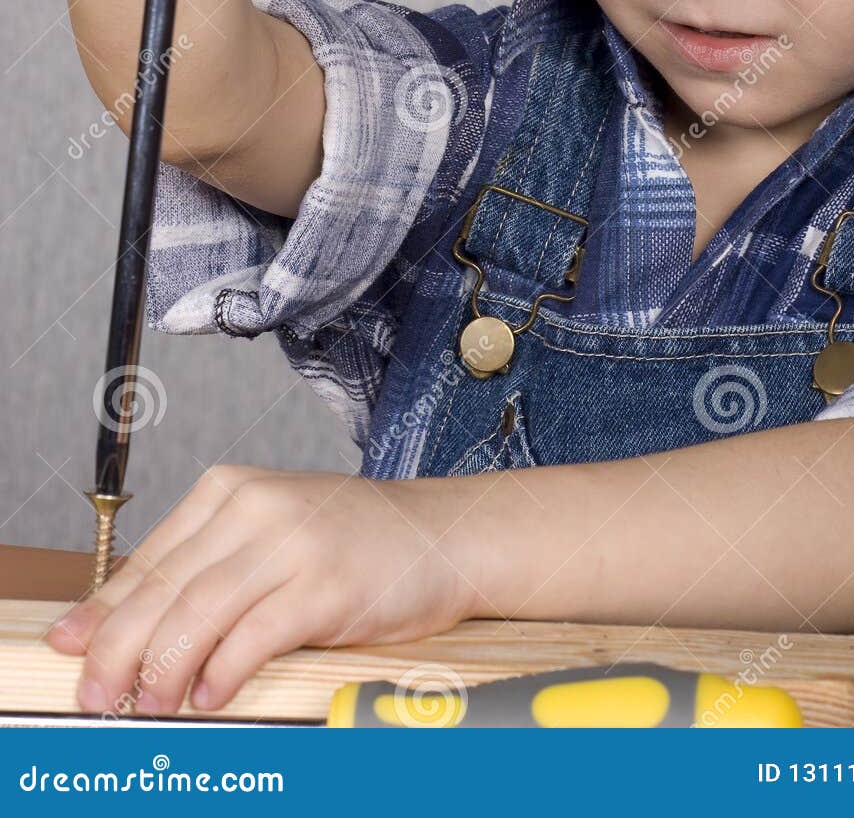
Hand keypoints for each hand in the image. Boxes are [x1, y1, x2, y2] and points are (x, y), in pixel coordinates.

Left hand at [45, 464, 478, 717]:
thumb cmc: (352, 541)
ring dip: (164, 670)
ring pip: (198, 613)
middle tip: (97, 695)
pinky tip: (210, 694)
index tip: (71, 654)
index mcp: (231, 488)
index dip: (102, 615)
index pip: (148, 559)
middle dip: (118, 650)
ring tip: (150, 704)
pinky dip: (223, 672)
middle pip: (163, 588)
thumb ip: (198, 570)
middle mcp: (255, 506)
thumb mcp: (267, 536)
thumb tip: (106, 627)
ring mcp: (293, 541)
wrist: (442, 534)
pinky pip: (254, 636)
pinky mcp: (325, 583)